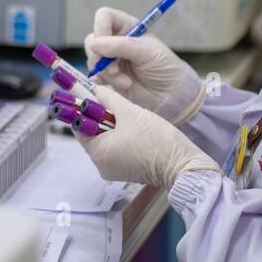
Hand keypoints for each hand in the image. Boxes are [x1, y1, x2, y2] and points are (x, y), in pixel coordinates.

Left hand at [70, 82, 219, 189]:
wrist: (182, 163)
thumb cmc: (157, 140)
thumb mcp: (130, 112)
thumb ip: (110, 98)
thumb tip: (97, 89)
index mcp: (98, 152)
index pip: (79, 127)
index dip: (83, 110)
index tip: (87, 96)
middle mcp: (102, 165)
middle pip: (91, 135)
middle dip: (100, 118)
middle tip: (110, 102)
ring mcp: (114, 170)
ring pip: (105, 142)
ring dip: (111, 128)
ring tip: (126, 116)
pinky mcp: (126, 172)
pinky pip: (116, 151)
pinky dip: (120, 139)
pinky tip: (133, 129)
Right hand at [84, 7, 205, 123]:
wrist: (170, 94)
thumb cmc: (164, 67)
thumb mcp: (146, 52)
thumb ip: (120, 45)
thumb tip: (94, 44)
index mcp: (127, 26)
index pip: (104, 17)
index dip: (100, 27)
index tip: (104, 44)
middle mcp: (115, 40)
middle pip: (92, 39)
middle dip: (100, 57)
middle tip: (115, 69)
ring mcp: (110, 59)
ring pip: (92, 60)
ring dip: (106, 72)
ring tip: (126, 81)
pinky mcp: (107, 76)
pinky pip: (94, 76)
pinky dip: (104, 82)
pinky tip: (122, 85)